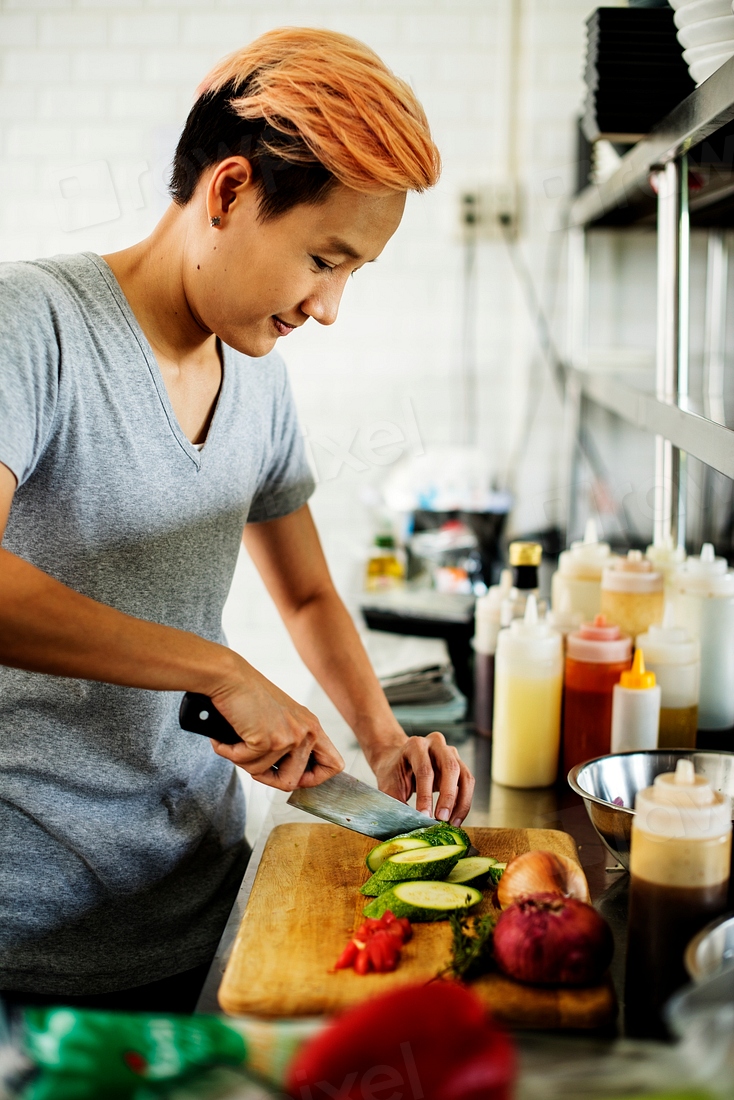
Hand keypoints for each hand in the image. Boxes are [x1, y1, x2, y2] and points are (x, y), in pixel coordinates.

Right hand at [206, 662, 343, 791]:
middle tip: (250, 758)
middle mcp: (306, 732)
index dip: (314, 779)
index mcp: (312, 727)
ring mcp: (289, 737)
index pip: (334, 765)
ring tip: (236, 738)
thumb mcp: (281, 719)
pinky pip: (245, 763)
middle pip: (292, 782)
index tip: (293, 777)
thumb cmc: (248, 696)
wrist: (229, 677)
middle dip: (267, 777)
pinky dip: (229, 752)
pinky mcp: (268, 740)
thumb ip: (291, 744)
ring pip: (262, 774)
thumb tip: (291, 780)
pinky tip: (226, 737)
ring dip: (243, 760)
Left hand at [368, 732, 474, 824]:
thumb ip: (397, 804)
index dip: (425, 795)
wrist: (398, 761)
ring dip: (461, 803)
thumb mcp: (388, 786)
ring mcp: (451, 753)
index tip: (424, 816)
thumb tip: (411, 824)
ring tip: (452, 824)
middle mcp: (436, 744)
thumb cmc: (393, 773)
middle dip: (448, 797)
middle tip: (442, 819)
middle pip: (450, 768)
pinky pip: (467, 784)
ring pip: (465, 777)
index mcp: (415, 745)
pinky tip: (455, 819)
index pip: (425, 770)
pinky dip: (463, 803)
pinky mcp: (459, 765)